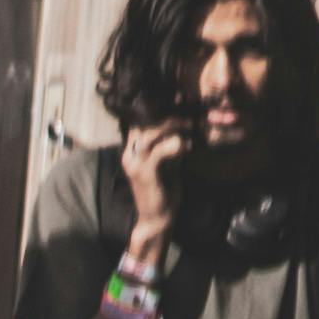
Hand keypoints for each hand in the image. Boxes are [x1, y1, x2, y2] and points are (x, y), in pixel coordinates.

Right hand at [118, 121, 187, 267]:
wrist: (156, 218)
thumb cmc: (163, 189)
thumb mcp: (167, 161)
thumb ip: (169, 142)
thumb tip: (184, 121)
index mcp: (131, 150)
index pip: (139, 120)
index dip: (156, 108)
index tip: (177, 99)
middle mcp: (129, 154)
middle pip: (144, 121)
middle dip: (168, 114)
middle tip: (188, 114)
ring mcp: (135, 163)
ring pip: (152, 132)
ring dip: (174, 126)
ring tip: (190, 126)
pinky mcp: (145, 173)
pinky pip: (162, 150)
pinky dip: (177, 145)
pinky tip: (186, 148)